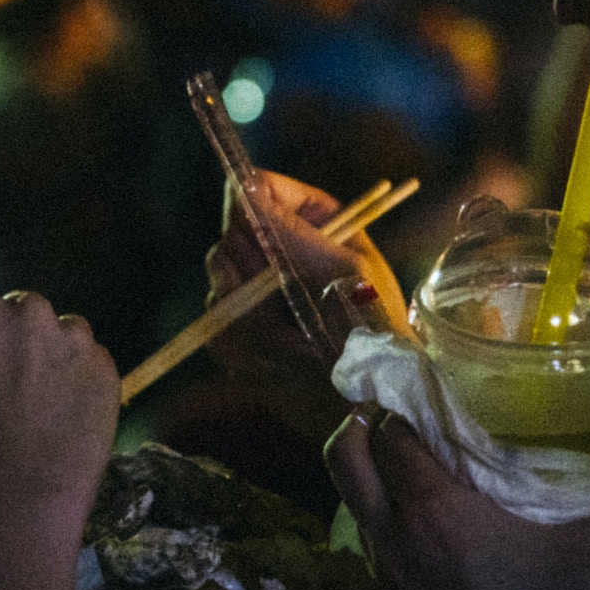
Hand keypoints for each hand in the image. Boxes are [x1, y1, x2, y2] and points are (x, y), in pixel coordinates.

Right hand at [0, 259, 117, 533]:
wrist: (19, 503)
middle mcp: (29, 311)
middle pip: (17, 307)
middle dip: (11, 334)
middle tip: (3, 388)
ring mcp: (72, 337)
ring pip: (58, 332)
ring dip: (49, 354)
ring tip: (35, 409)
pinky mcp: (104, 365)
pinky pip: (87, 360)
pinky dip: (77, 380)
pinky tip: (61, 418)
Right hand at [203, 170, 412, 388]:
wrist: (370, 400)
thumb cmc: (373, 328)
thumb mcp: (343, 273)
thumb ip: (292, 233)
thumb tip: (243, 189)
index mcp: (311, 217)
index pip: (255, 189)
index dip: (250, 217)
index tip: (264, 251)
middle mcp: (278, 245)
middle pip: (229, 238)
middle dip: (256, 283)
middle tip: (293, 308)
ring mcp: (254, 287)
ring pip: (219, 287)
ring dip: (257, 326)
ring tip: (300, 349)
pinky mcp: (238, 327)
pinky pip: (216, 328)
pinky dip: (246, 351)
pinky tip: (281, 366)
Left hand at [326, 409, 589, 589]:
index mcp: (438, 515)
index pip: (390, 434)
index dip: (401, 402)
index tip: (423, 385)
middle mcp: (399, 544)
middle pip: (344, 461)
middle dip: (357, 424)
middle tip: (390, 409)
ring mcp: (392, 586)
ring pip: (357, 510)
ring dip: (372, 479)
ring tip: (412, 465)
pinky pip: (376, 552)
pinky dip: (388, 526)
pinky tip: (430, 529)